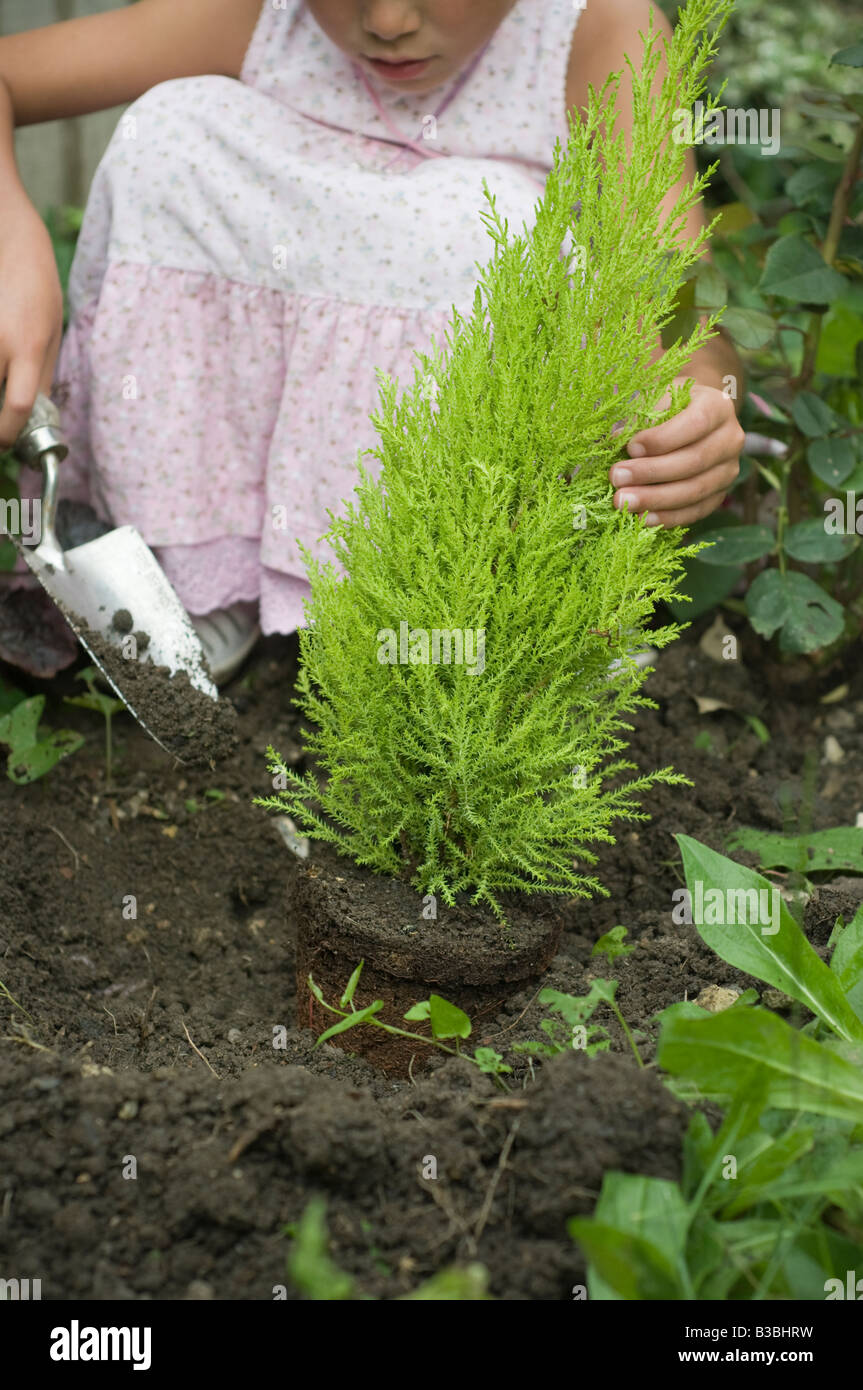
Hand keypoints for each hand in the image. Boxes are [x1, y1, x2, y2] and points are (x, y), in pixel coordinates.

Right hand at [0, 198, 63, 446]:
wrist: (10, 237)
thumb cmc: (35, 285)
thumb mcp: (51, 330)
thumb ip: (41, 373)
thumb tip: (36, 416)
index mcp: (30, 347)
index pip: (21, 405)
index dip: (8, 432)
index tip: (4, 443)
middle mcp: (1, 342)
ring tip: (3, 377)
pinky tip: (0, 354)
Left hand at [609, 378, 744, 526]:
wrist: (687, 420)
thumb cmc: (666, 408)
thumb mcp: (656, 402)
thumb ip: (639, 420)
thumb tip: (615, 441)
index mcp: (718, 406)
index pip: (696, 424)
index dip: (662, 439)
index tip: (630, 447)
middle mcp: (731, 439)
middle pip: (694, 461)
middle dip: (652, 472)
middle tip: (616, 478)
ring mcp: (728, 470)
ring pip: (695, 490)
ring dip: (655, 498)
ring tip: (622, 501)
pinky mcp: (719, 495)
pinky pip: (695, 511)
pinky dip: (667, 517)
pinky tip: (641, 518)